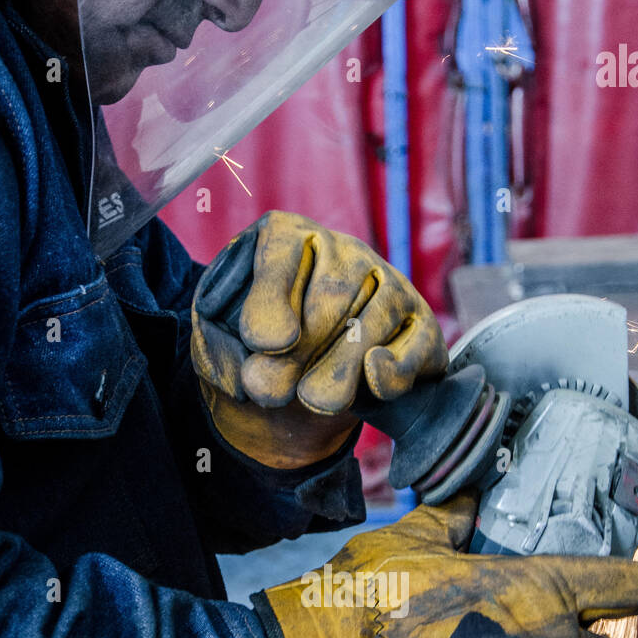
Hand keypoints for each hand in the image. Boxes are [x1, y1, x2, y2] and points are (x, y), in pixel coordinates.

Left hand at [191, 211, 447, 465]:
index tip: (264, 343)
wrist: (294, 390)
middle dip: (300, 351)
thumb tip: (270, 348)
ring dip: (341, 367)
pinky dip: (396, 366)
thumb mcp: (217, 346)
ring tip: (312, 400)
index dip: (272, 296)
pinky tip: (372, 379)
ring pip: (374, 319)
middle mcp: (345, 252)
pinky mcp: (420, 328)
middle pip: (331, 293)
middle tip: (270, 392)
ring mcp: (390, 286)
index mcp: (286, 238)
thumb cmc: (251, 355)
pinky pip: (416, 345)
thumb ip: (222, 347)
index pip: (282, 254)